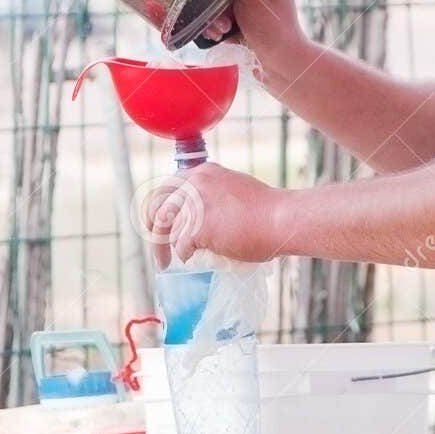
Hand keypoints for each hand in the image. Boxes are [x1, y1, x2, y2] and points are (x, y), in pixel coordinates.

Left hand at [141, 163, 286, 267]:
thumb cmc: (266, 211)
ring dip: (170, 248)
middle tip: (157, 248)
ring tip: (173, 261)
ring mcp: (195, 204)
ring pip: (169, 230)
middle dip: (153, 228)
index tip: (159, 222)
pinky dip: (185, 255)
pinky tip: (193, 259)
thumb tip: (199, 217)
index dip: (161, 206)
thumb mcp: (234, 190)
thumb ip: (212, 196)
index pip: (169, 186)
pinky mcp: (198, 226)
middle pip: (159, 206)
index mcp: (204, 172)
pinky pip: (181, 246)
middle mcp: (195, 183)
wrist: (281, 219)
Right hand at [200, 0, 308, 84]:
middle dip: (215, 1)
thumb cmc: (274, 27)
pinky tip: (221, 37)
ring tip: (223, 30)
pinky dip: (217, 29)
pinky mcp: (242, 26)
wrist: (282, 65)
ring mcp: (250, 8)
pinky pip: (220, 22)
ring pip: (219, 5)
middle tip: (221, 14)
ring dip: (215, 18)